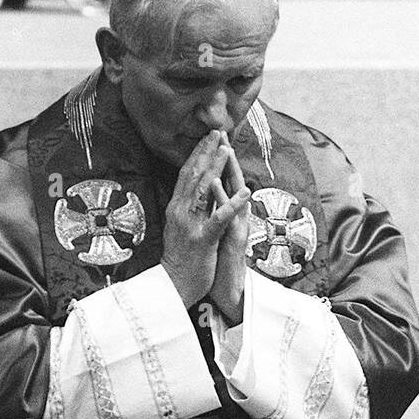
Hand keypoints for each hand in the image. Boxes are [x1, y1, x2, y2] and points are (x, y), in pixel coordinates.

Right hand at [161, 130, 250, 307]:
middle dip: (206, 152)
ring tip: (228, 151)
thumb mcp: (181, 227)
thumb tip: (198, 188)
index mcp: (176, 208)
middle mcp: (180, 212)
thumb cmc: (181, 258)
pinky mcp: (202, 240)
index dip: (198, 153)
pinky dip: (232, 204)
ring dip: (216, 169)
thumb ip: (188, 207)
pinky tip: (245, 191)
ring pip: (204, 191)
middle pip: (194, 176)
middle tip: (217, 131)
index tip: (209, 136)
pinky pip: (219, 218)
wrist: (173, 286)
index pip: (187, 175)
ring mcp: (190, 226)